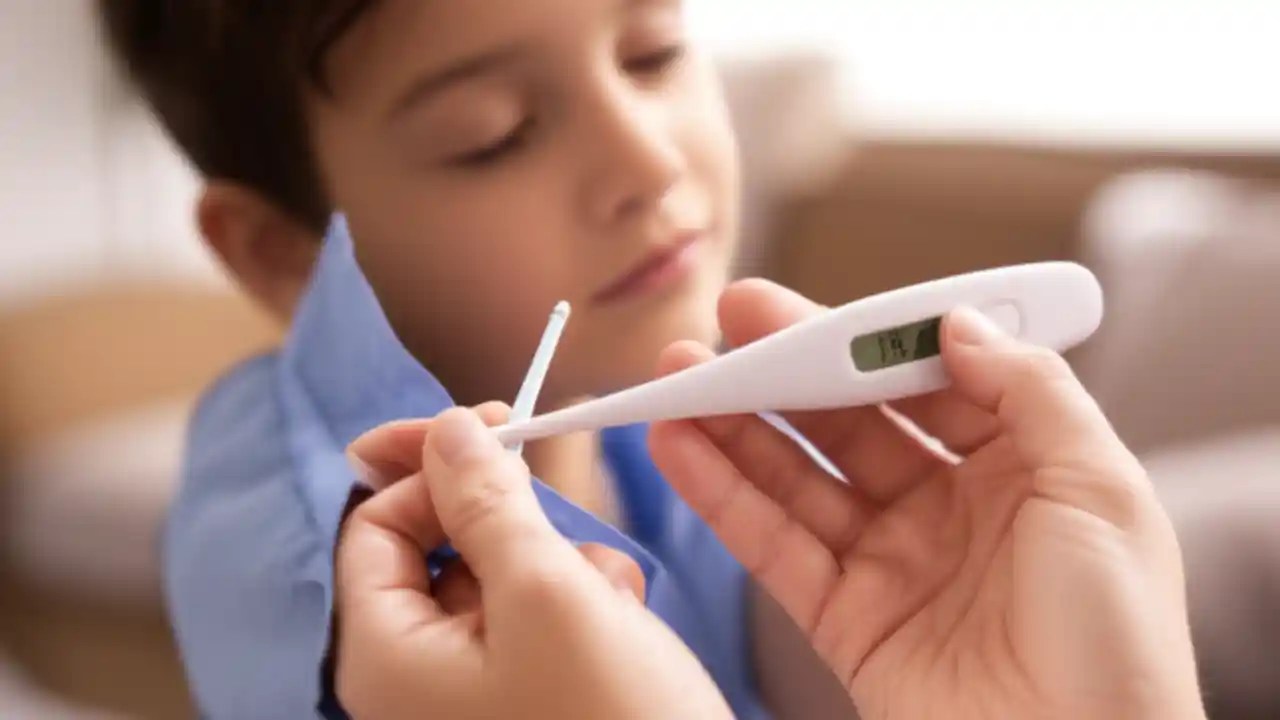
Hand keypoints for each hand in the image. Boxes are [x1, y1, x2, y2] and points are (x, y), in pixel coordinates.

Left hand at [336, 407, 731, 719]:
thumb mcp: (547, 594)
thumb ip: (487, 502)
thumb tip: (441, 428)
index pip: (374, 525)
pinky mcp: (531, 701)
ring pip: (502, 580)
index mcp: (387, 656)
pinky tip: (625, 624)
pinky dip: (582, 605)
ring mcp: (475, 695)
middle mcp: (416, 679)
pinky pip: (538, 624)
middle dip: (513, 523)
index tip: (501, 423)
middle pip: (441, 549)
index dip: (430, 466)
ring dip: (560, 564)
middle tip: (567, 511)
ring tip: (612, 598)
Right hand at [648, 280, 1204, 719]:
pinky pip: (774, 544)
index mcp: (1020, 468)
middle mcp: (949, 508)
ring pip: (799, 477)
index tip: (814, 305)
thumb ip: (1030, 391)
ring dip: (735, 424)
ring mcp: (891, 563)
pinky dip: (722, 495)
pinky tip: (680, 445)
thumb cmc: (1117, 641)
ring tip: (677, 374)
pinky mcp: (844, 619)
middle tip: (725, 320)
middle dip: (786, 369)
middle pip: (850, 422)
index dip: (865, 341)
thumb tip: (953, 322)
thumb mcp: (1101, 490)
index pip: (926, 381)